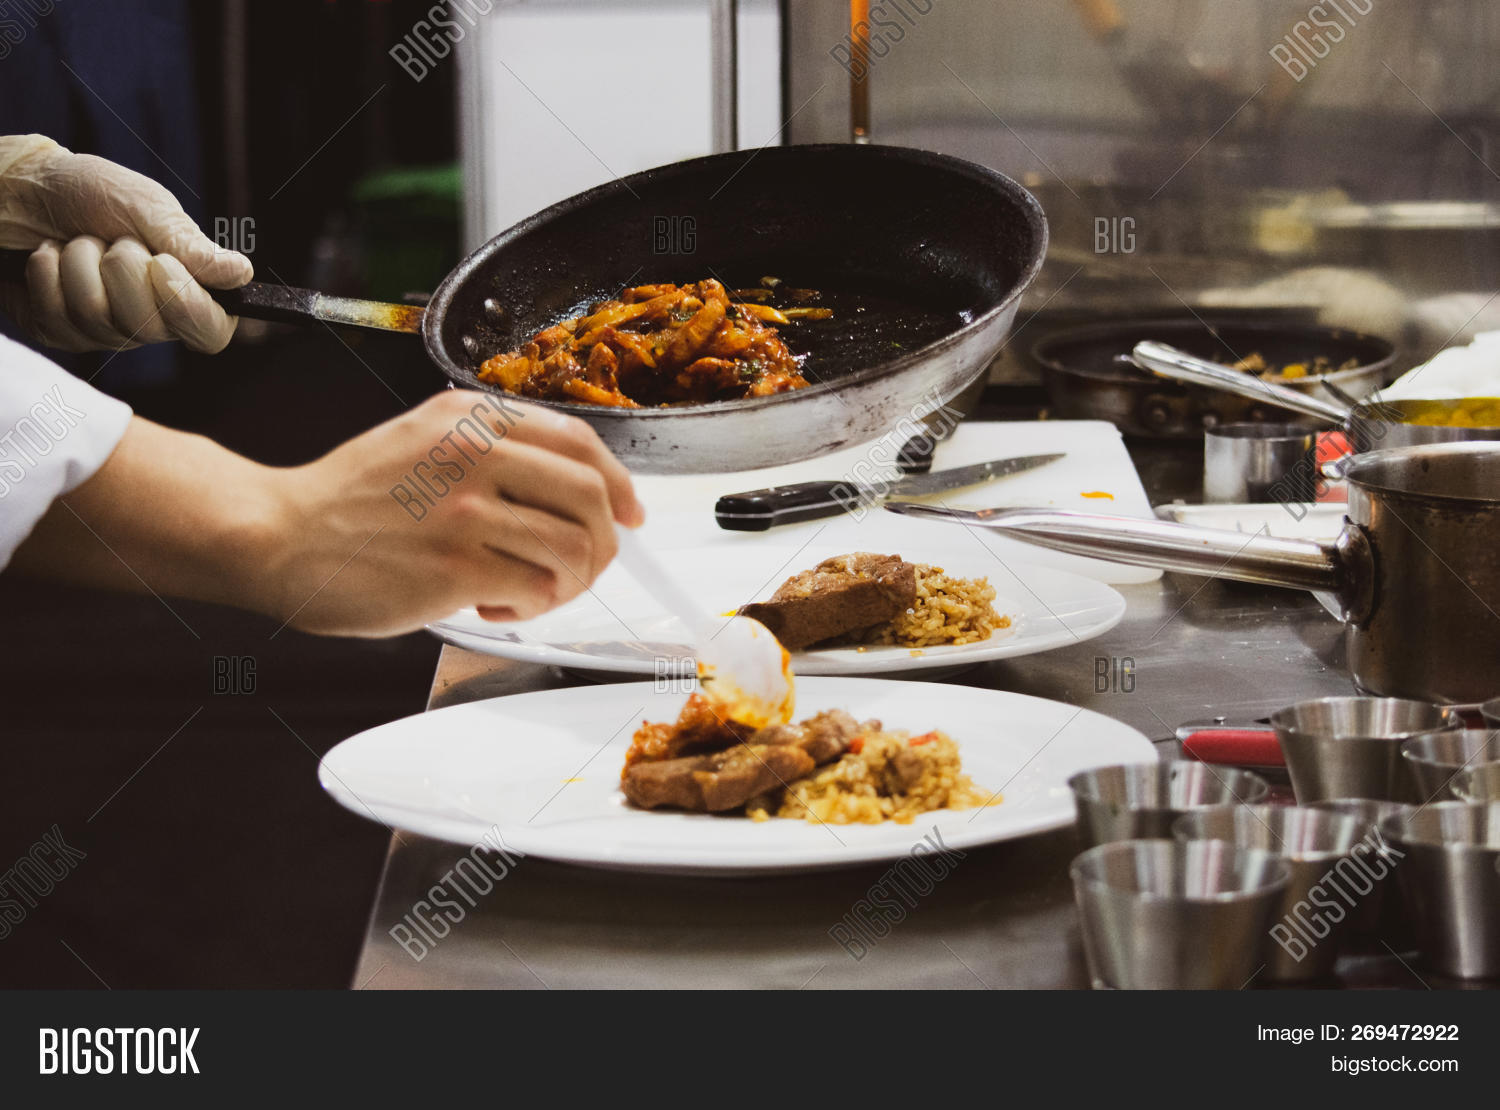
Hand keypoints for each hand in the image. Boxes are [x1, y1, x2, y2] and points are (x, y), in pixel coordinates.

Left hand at [0, 134, 251, 352]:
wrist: (29, 188)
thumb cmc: (94, 194)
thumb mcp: (148, 207)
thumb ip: (191, 246)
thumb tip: (241, 274)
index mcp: (187, 291)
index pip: (212, 332)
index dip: (189, 307)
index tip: (162, 265)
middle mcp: (151, 321)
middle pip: (149, 327)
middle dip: (122, 267)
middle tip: (114, 239)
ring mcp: (104, 332)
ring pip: (97, 317)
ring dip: (80, 262)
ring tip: (78, 241)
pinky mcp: (61, 332)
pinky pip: (55, 317)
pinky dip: (47, 271)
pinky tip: (49, 256)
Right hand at [257, 391, 645, 636]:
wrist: (277, 536)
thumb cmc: (351, 498)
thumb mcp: (423, 439)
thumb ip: (493, 448)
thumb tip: (578, 486)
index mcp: (470, 416)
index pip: (580, 442)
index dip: (619, 484)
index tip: (630, 513)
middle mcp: (473, 453)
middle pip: (592, 496)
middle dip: (606, 541)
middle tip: (585, 566)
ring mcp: (467, 509)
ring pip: (574, 548)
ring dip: (567, 582)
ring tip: (528, 590)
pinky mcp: (457, 564)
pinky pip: (538, 588)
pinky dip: (531, 607)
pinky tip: (495, 604)